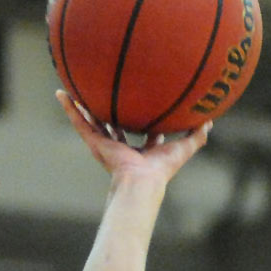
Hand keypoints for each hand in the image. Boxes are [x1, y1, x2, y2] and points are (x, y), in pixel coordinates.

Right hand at [57, 91, 209, 185]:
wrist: (142, 181)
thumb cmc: (162, 170)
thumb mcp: (183, 148)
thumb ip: (197, 136)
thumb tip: (210, 120)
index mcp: (140, 151)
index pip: (141, 132)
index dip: (143, 121)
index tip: (143, 105)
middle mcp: (121, 147)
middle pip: (113, 125)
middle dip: (110, 112)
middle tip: (106, 94)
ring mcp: (105, 145)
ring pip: (91, 121)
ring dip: (82, 107)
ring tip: (74, 89)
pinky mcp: (94, 143)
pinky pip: (78, 122)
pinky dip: (69, 108)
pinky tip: (61, 94)